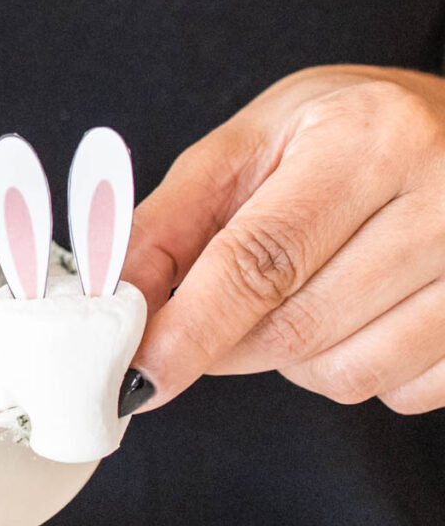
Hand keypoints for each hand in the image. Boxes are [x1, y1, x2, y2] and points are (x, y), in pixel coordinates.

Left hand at [123, 66, 444, 414]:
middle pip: (295, 330)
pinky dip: (359, 371)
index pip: (260, 262)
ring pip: (345, 375)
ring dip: (296, 361)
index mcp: (369, 140)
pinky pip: (398, 393)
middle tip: (219, 314)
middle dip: (231, 344)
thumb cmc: (354, 132)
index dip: (191, 329)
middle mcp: (441, 199)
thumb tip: (113, 299)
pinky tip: (365, 314)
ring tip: (310, 293)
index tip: (140, 375)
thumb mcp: (257, 142)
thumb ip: (175, 220)